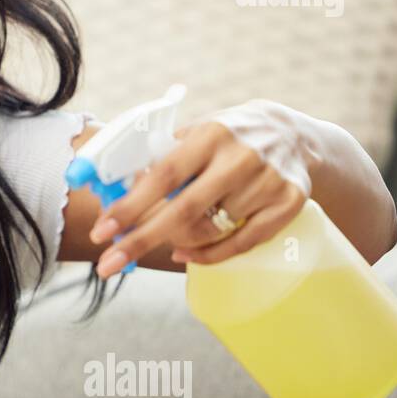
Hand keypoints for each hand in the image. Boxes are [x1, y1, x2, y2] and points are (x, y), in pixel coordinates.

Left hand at [89, 100, 311, 276]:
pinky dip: (206, 255)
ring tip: (164, 239)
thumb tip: (115, 191)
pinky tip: (184, 253)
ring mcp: (267, 183)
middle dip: (140, 240)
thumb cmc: (227, 138)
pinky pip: (239, 245)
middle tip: (109, 264)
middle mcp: (241, 158)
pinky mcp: (287, 205)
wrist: (294, 136)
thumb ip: (161, 159)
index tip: (102, 230)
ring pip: (210, 231)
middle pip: (184, 211)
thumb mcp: (195, 134)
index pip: (164, 175)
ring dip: (176, 242)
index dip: (131, 205)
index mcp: (210, 135)